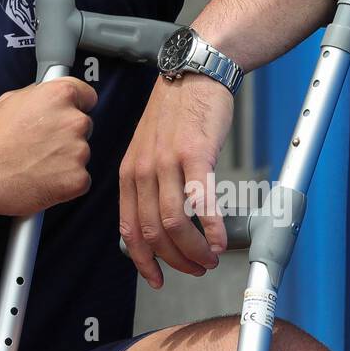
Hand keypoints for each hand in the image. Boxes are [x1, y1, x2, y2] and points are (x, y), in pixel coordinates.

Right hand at [0, 76, 97, 216]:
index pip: (87, 96)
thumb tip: (49, 96)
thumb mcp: (11, 100)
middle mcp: (74, 120)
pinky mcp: (78, 179)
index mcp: (60, 95)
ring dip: (65, 159)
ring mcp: (79, 151)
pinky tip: (43, 179)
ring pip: (80, 154)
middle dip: (67, 135)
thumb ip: (39, 96)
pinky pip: (80, 179)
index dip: (77, 105)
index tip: (69, 114)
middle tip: (42, 145)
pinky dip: (65, 182)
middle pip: (83, 126)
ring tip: (37, 164)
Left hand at [119, 72, 233, 288]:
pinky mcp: (194, 154)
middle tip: (196, 267)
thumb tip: (161, 222)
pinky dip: (211, 228)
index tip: (157, 277)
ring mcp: (167, 162)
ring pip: (174, 223)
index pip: (129, 229)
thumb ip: (150, 183)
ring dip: (194, 250)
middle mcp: (143, 169)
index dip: (143, 261)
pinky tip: (220, 239)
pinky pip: (200, 202)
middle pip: (152, 232)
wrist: (194, 73)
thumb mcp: (148, 149)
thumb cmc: (175, 112)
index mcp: (129, 172)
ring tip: (210, 257)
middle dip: (175, 260)